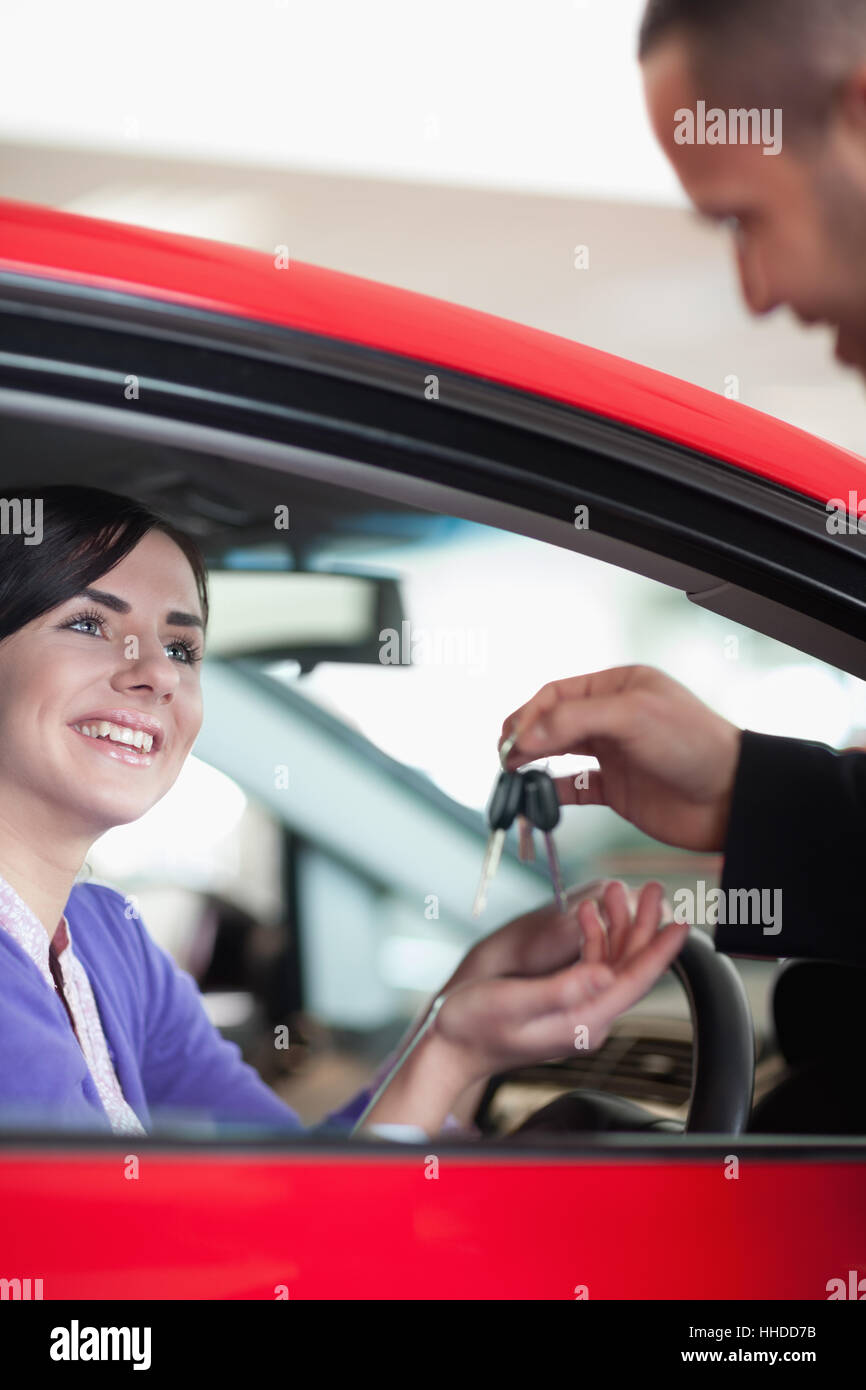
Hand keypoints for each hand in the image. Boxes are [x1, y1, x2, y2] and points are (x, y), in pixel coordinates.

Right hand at [431, 882, 688, 1084]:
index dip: (660, 951)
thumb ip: (561, 989)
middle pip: (629, 970)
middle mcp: (588, 1020)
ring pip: (613, 965)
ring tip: (617, 890)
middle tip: (655, 889)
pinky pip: (593, 968)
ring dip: (618, 926)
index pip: (633, 982)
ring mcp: (578, 1014)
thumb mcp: (513, 1002)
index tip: (683, 923)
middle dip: (644, 927)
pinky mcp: (566, 1006)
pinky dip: (595, 938)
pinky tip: (586, 916)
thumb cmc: (470, 1026)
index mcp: (582, 1021)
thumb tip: (605, 975)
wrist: (448, 1049)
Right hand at [500, 665, 741, 850]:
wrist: (731, 798)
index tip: (510, 737)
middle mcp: (614, 718)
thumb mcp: (632, 717)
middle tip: (504, 755)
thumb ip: (575, 719)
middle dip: (525, 736)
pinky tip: (538, 797)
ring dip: (533, 762)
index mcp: (620, 687)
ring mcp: (615, 754)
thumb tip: (528, 732)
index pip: (558, 694)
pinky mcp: (618, 789)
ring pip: (560, 753)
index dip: (529, 714)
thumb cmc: (696, 745)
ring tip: (511, 772)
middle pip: (554, 722)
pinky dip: (553, 793)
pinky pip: (576, 788)